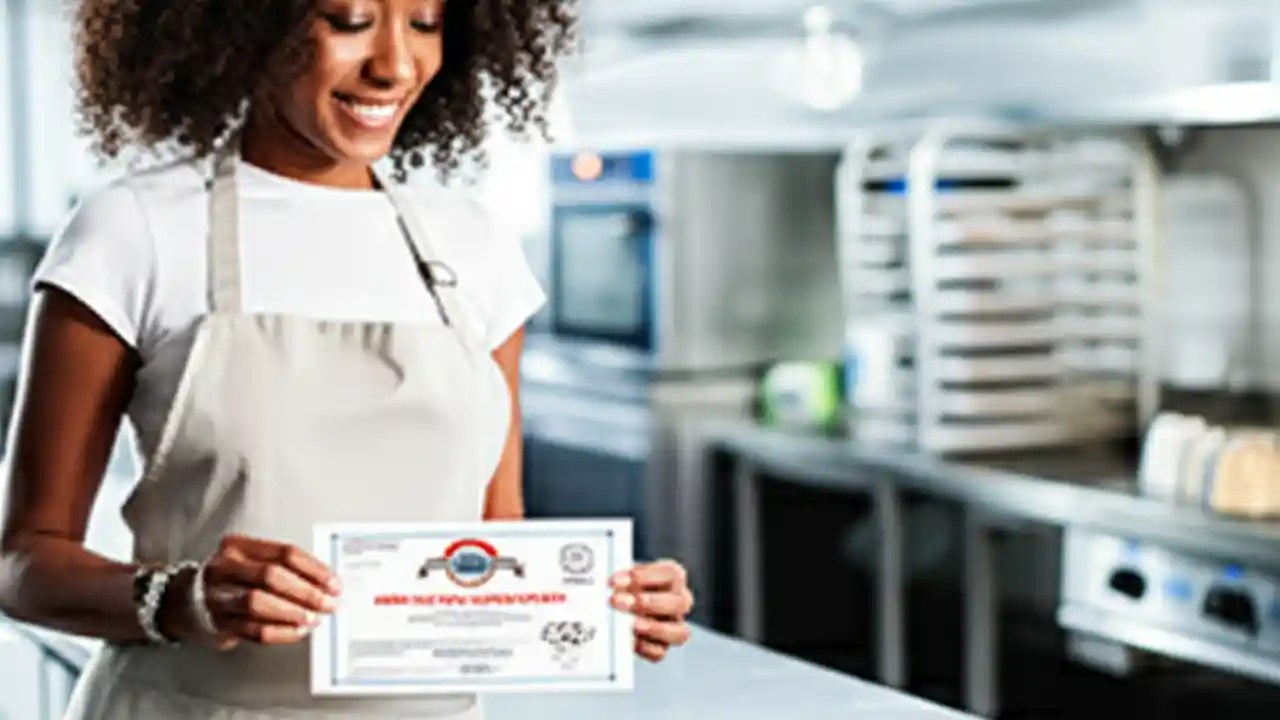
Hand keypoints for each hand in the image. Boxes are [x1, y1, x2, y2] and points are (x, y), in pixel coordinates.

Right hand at [160, 534, 341, 648]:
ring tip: (313, 619)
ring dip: (291, 612)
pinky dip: (279, 632)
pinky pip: (252, 630)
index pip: (284, 553)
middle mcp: (225, 567)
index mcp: (239, 546)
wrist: (182, 601)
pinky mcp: (217, 623)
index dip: (314, 569)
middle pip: (272, 576)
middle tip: (328, 603)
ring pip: (258, 602)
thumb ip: (283, 568)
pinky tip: (296, 632)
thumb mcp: (251, 561)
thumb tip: (326, 583)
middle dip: (306, 592)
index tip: (334, 583)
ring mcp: (217, 596)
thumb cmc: (230, 579)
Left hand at [609, 559, 693, 662]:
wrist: (622, 601)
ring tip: (632, 625)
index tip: (618, 581)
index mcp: (674, 577)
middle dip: (647, 603)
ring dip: (654, 628)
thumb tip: (612, 587)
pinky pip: (660, 652)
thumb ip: (621, 580)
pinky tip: (629, 640)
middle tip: (620, 602)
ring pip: (679, 632)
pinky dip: (644, 647)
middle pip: (679, 603)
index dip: (644, 577)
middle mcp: (679, 601)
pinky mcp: (662, 646)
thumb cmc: (627, 585)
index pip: (671, 574)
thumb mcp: (625, 575)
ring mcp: (674, 625)